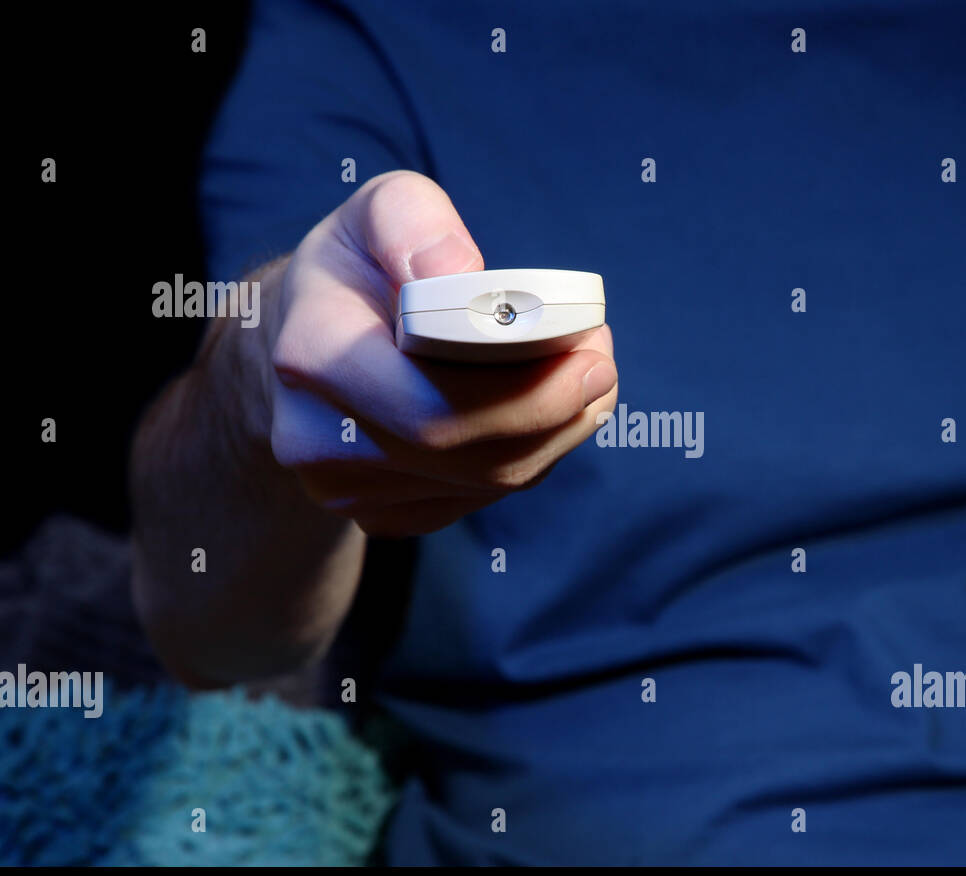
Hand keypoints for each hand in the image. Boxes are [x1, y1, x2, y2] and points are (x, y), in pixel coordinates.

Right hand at [258, 170, 617, 535]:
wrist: (305, 342)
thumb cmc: (356, 270)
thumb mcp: (376, 212)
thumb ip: (415, 222)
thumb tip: (464, 275)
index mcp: (313, 356)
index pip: (434, 407)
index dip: (527, 393)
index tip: (588, 351)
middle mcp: (320, 438)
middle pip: (473, 456)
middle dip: (557, 413)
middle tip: (601, 365)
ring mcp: (347, 489)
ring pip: (488, 482)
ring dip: (557, 434)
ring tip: (586, 379)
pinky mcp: (381, 513)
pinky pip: (481, 497)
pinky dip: (530, 455)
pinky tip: (546, 413)